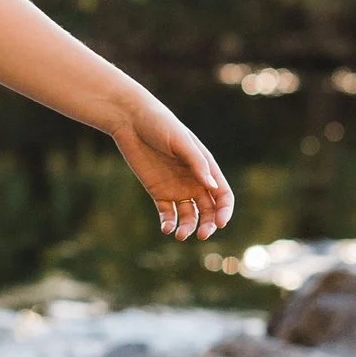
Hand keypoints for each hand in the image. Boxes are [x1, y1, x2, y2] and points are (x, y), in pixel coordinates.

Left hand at [112, 97, 234, 239]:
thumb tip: (213, 187)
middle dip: (208, 224)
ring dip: (188, 227)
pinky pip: (168, 213)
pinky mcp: (158, 192)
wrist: (131, 121)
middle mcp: (194, 181)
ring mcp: (176, 188)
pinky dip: (169, 223)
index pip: (223, 195)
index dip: (224, 211)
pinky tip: (166, 228)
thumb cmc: (160, 125)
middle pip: (209, 210)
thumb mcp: (180, 142)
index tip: (220, 223)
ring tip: (180, 235)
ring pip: (189, 216)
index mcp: (206, 168)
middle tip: (202, 235)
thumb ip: (197, 163)